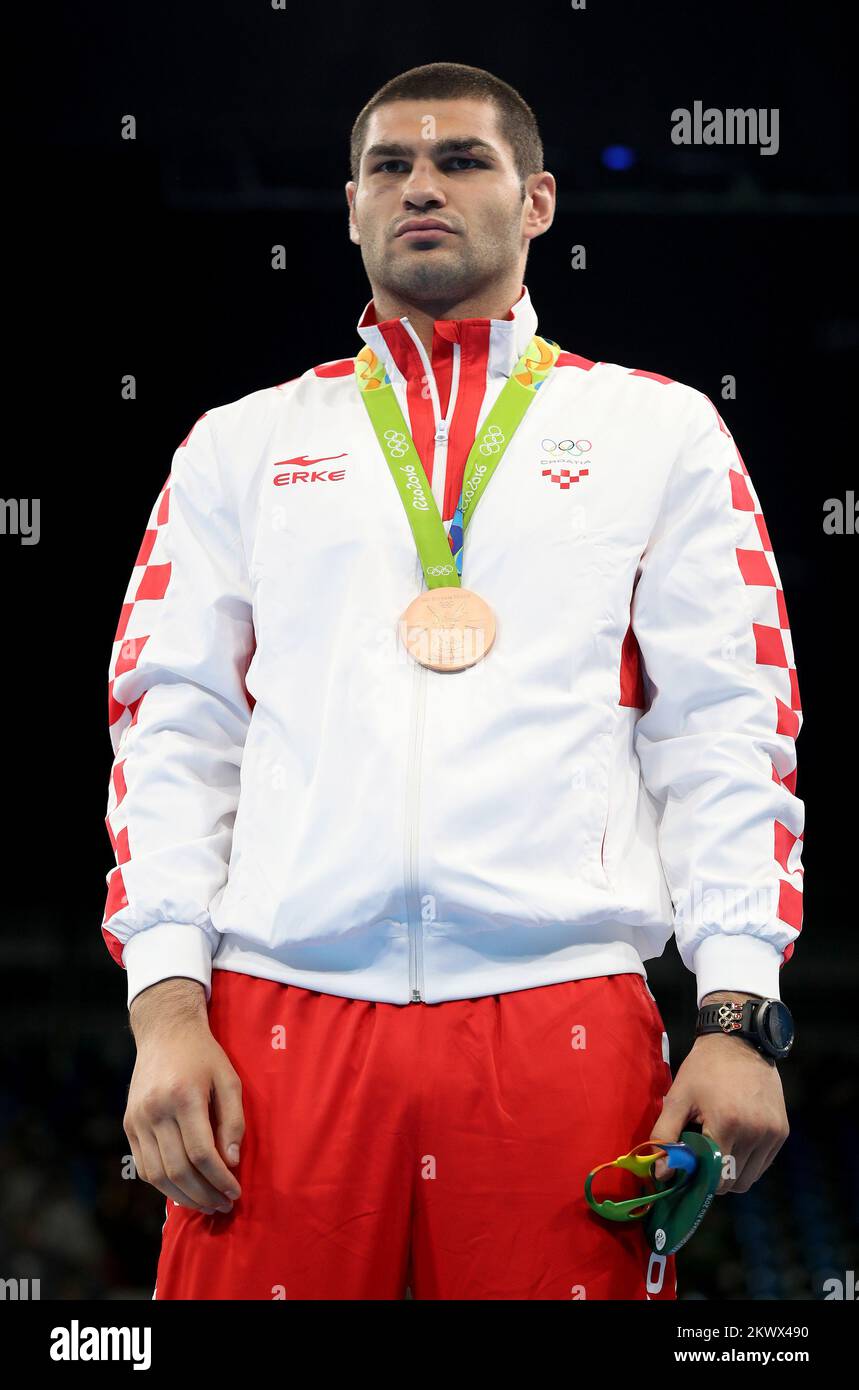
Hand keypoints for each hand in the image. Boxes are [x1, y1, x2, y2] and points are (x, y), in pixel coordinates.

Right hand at [124, 977, 244, 1214]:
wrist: (164, 1032)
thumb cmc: (203, 1056)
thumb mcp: (229, 1079)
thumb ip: (233, 1121)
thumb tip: (231, 1162)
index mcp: (184, 1096)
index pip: (202, 1153)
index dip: (220, 1179)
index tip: (235, 1192)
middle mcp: (156, 1110)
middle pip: (179, 1169)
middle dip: (204, 1194)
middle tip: (224, 1205)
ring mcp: (138, 1119)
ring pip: (158, 1174)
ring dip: (184, 1197)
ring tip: (206, 1205)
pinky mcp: (129, 1125)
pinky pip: (144, 1167)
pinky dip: (164, 1185)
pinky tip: (184, 1190)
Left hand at [648, 993, 788, 1193]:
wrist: (739, 1042)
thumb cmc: (703, 1069)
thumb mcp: (678, 1098)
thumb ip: (665, 1136)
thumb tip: (661, 1174)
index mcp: (728, 1124)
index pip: (715, 1178)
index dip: (698, 1178)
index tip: (688, 1168)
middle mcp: (755, 1132)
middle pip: (732, 1183)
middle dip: (713, 1176)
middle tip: (700, 1154)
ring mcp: (772, 1133)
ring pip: (749, 1177)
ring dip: (731, 1171)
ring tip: (717, 1144)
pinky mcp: (782, 1131)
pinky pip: (763, 1164)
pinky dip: (747, 1161)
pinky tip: (734, 1139)